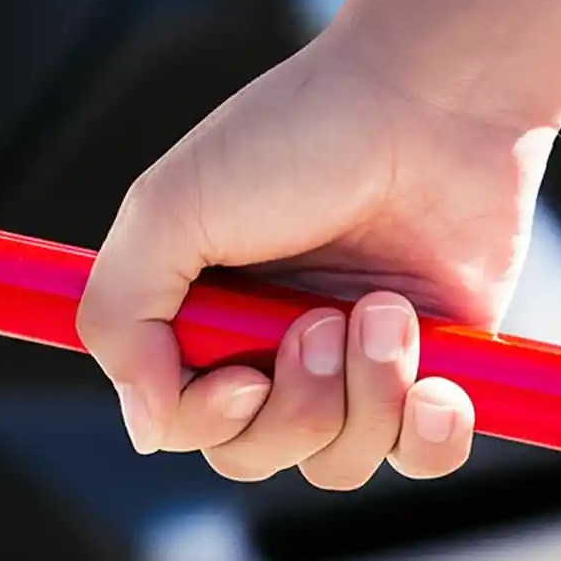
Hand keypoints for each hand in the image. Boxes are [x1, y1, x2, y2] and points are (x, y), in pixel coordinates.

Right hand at [76, 30, 555, 487]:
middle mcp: (269, 345)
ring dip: (368, 396)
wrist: (432, 100)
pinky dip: (431, 433)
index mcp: (199, 311)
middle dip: (295, 406)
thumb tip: (142, 424)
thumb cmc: (296, 137)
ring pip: (338, 460)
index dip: (209, 420)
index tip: (246, 374)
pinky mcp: (433, 366)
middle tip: (325, 323)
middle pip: (255, 453)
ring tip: (389, 309)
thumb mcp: (168, 209)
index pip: (180, 421)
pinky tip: (440, 380)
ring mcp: (352, 361)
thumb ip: (120, 315)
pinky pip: (421, 455)